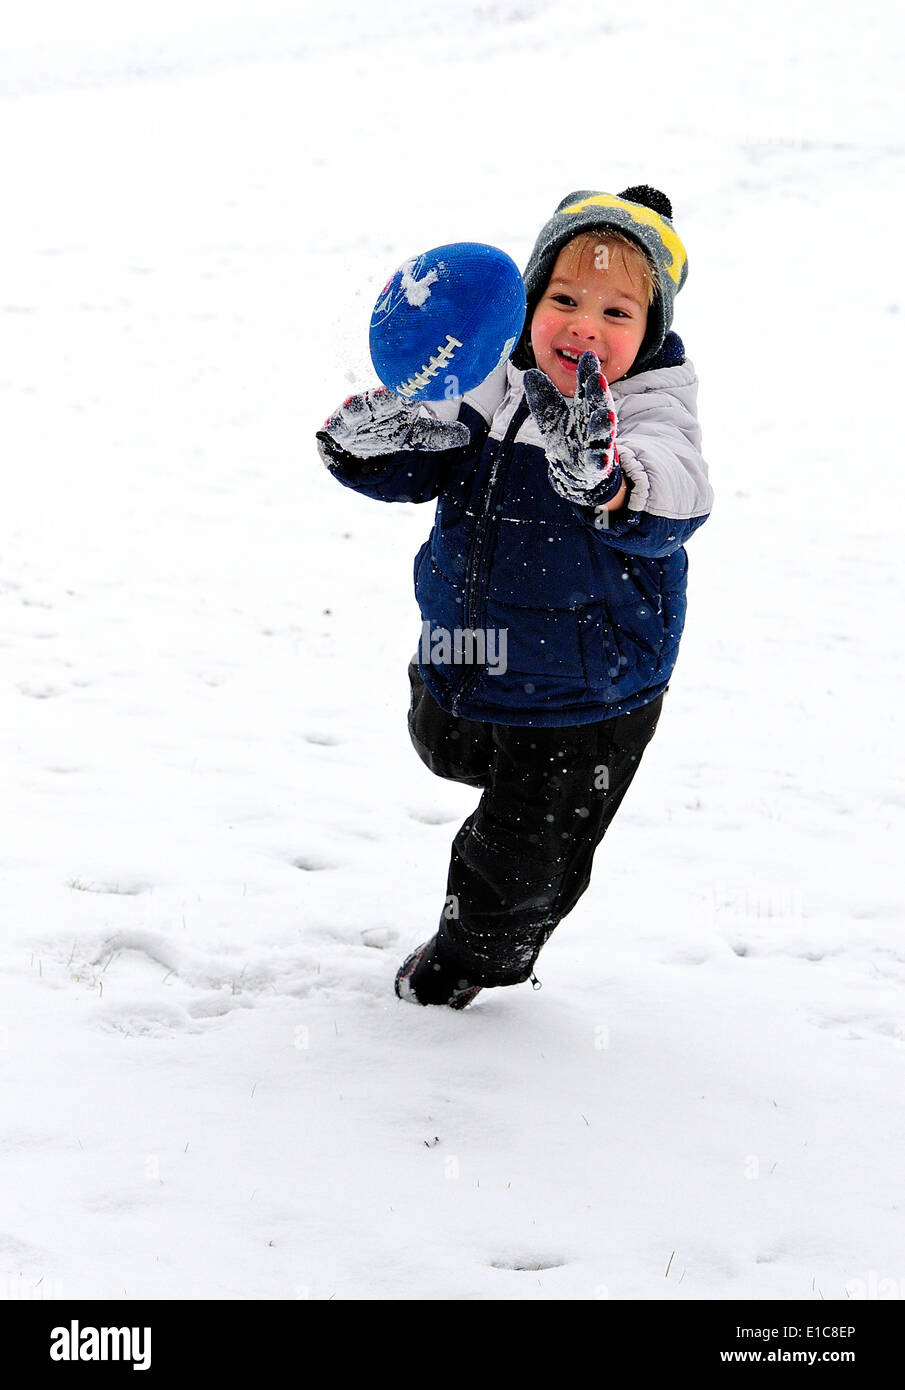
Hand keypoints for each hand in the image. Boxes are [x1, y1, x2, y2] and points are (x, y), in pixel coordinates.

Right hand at [317, 387, 468, 461]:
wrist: (359, 444)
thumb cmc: (390, 431)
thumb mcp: (416, 436)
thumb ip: (439, 435)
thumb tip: (466, 435)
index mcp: (396, 403)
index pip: (403, 396)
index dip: (407, 394)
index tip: (413, 395)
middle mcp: (375, 405)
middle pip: (378, 398)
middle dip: (381, 397)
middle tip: (385, 395)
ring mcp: (354, 415)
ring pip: (354, 408)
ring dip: (355, 409)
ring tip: (354, 410)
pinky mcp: (336, 426)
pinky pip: (334, 424)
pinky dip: (335, 425)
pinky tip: (334, 426)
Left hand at [523, 351, 621, 505]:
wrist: (575, 472)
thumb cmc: (567, 439)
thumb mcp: (551, 417)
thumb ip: (543, 398)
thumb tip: (529, 373)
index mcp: (585, 407)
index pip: (587, 387)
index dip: (588, 372)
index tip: (589, 356)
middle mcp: (593, 422)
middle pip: (597, 405)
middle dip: (598, 393)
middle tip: (597, 379)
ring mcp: (597, 442)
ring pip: (602, 432)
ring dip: (604, 424)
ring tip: (605, 415)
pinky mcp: (596, 464)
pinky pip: (599, 461)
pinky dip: (601, 459)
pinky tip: (602, 457)